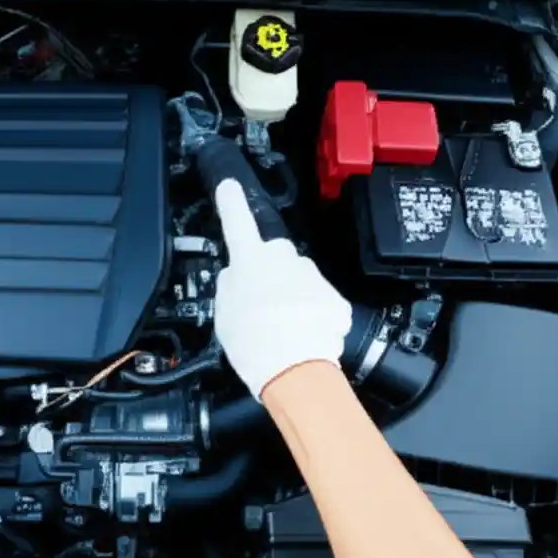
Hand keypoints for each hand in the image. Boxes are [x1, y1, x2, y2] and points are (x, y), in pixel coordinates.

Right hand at [214, 180, 351, 398]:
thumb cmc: (254, 344)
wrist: (295, 370)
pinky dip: (312, 316)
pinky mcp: (335, 299)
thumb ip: (230, 286)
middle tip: (260, 305)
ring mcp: (312, 278)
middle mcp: (284, 261)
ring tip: (281, 329)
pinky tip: (302, 336)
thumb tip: (237, 277)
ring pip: (299, 280)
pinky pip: (320, 302)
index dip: (232, 202)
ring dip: (291, 298)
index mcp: (250, 261)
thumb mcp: (223, 313)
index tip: (230, 186)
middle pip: (275, 257)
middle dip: (270, 274)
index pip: (237, 221)